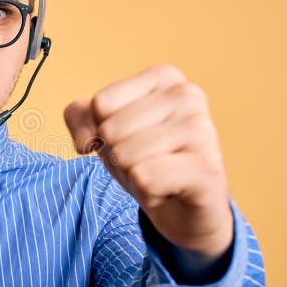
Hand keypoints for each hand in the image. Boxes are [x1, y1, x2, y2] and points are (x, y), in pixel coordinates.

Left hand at [64, 65, 232, 258]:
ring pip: (125, 156)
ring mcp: (202, 129)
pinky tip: (169, 190)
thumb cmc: (144, 160)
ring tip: (158, 176)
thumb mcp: (105, 133)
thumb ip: (80, 118)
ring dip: (132, 175)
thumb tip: (85, 139)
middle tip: (147, 162)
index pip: (100, 104)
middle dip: (118, 156)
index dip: (102, 131)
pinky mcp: (207, 167)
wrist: (185, 208)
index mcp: (164, 77)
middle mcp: (188, 95)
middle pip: (111, 130)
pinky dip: (147, 192)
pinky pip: (144, 179)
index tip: (131, 139)